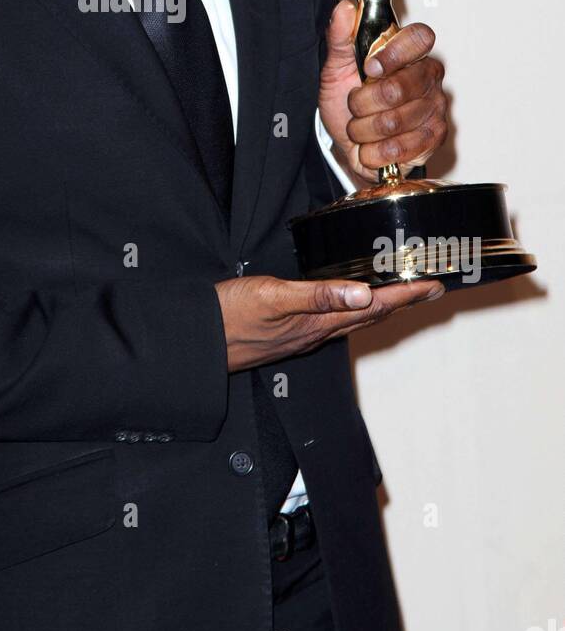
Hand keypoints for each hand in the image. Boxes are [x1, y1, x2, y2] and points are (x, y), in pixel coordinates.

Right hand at [215, 273, 444, 372]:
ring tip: (402, 295)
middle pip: (371, 316)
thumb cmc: (227, 318)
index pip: (374, 306)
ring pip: (354, 321)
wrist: (198, 345)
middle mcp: (316, 332)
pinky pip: (334, 323)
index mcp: (317, 322)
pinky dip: (354, 312)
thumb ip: (317, 295)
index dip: (406, 295)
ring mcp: (303, 336)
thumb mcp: (271, 297)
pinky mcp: (290, 334)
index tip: (433, 285)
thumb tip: (362, 294)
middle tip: (430, 287)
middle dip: (403, 301)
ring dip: (382, 307)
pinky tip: (350, 305)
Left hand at [318, 0, 448, 184]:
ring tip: (362, 126)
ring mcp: (435, 108)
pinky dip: (373, 151)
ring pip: (392, 122)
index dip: (393, 54)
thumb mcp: (336, 69)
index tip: (369, 67)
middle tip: (356, 104)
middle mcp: (428, 77)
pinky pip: (398, 147)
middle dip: (362, 103)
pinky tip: (373, 145)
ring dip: (363, 129)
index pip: (419, 38)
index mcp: (409, 53)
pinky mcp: (435, 137)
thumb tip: (345, 8)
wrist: (350, 145)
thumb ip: (340, 38)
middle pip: (397, 89)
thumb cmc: (348, 104)